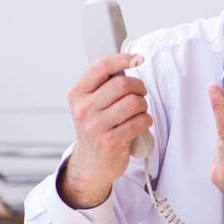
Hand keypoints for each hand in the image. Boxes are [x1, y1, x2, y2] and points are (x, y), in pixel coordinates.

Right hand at [59, 52, 152, 208]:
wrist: (90, 164)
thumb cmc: (96, 128)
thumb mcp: (90, 104)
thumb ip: (103, 85)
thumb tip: (129, 60)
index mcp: (77, 94)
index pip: (101, 67)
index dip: (123, 59)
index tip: (138, 58)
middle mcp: (83, 109)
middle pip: (123, 84)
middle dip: (139, 88)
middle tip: (139, 95)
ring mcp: (96, 126)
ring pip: (134, 102)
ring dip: (143, 106)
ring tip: (137, 113)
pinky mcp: (111, 141)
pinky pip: (140, 121)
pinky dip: (145, 121)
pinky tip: (139, 125)